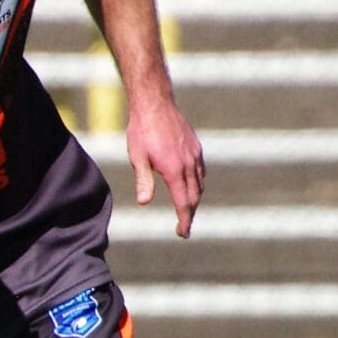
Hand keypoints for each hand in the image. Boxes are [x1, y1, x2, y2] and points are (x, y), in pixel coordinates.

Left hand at [127, 97, 204, 237]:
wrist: (155, 104)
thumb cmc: (141, 130)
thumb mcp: (137, 157)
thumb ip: (143, 180)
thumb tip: (144, 202)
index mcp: (174, 170)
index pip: (183, 202)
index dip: (184, 220)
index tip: (183, 233)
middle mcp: (189, 164)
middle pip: (194, 197)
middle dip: (190, 214)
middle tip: (183, 228)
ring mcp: (194, 155)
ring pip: (200, 184)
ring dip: (194, 199)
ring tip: (186, 210)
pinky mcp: (195, 147)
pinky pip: (200, 171)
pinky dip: (197, 183)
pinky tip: (190, 185)